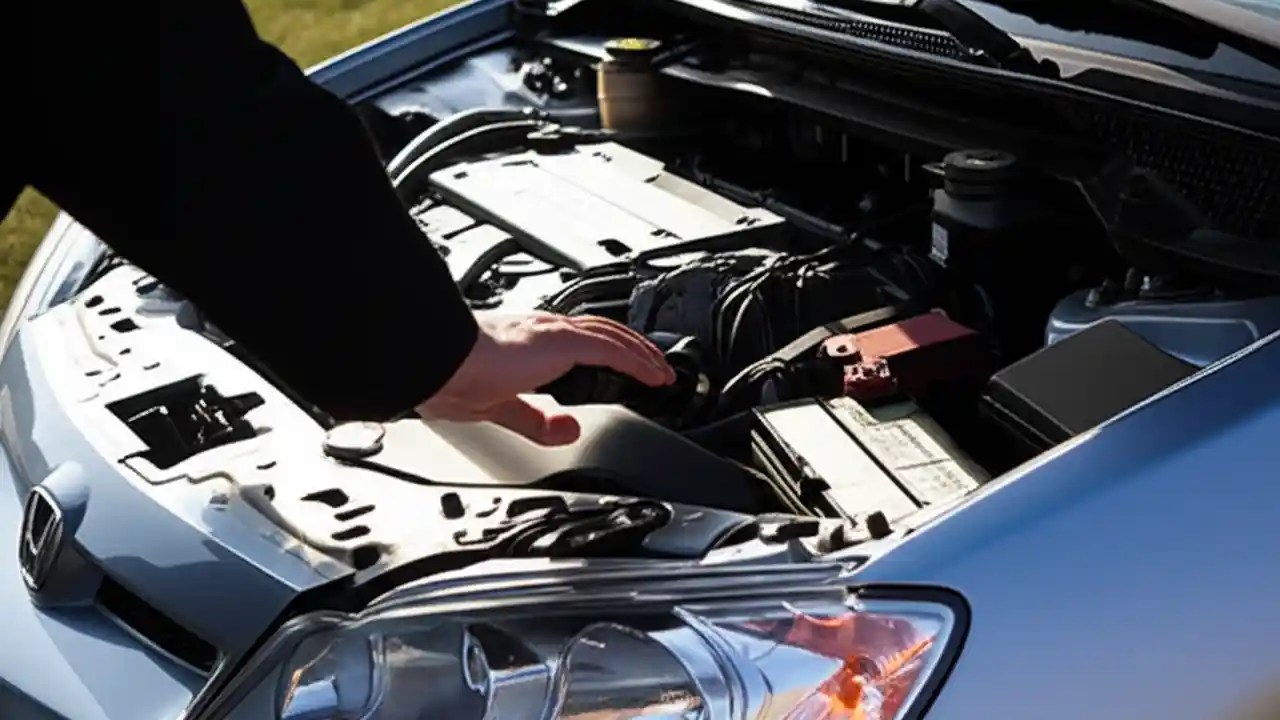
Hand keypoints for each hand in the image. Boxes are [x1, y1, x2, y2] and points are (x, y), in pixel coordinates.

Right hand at [416, 312, 674, 444]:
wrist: (436, 360)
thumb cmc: (449, 376)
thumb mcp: (501, 409)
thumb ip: (534, 420)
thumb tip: (567, 431)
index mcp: (526, 343)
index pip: (577, 341)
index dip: (606, 354)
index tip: (622, 372)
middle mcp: (543, 330)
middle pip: (603, 333)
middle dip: (633, 351)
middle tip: (655, 369)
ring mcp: (554, 333)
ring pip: (614, 337)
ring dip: (643, 355)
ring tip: (662, 372)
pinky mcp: (561, 342)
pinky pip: (612, 350)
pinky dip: (637, 362)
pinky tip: (653, 375)